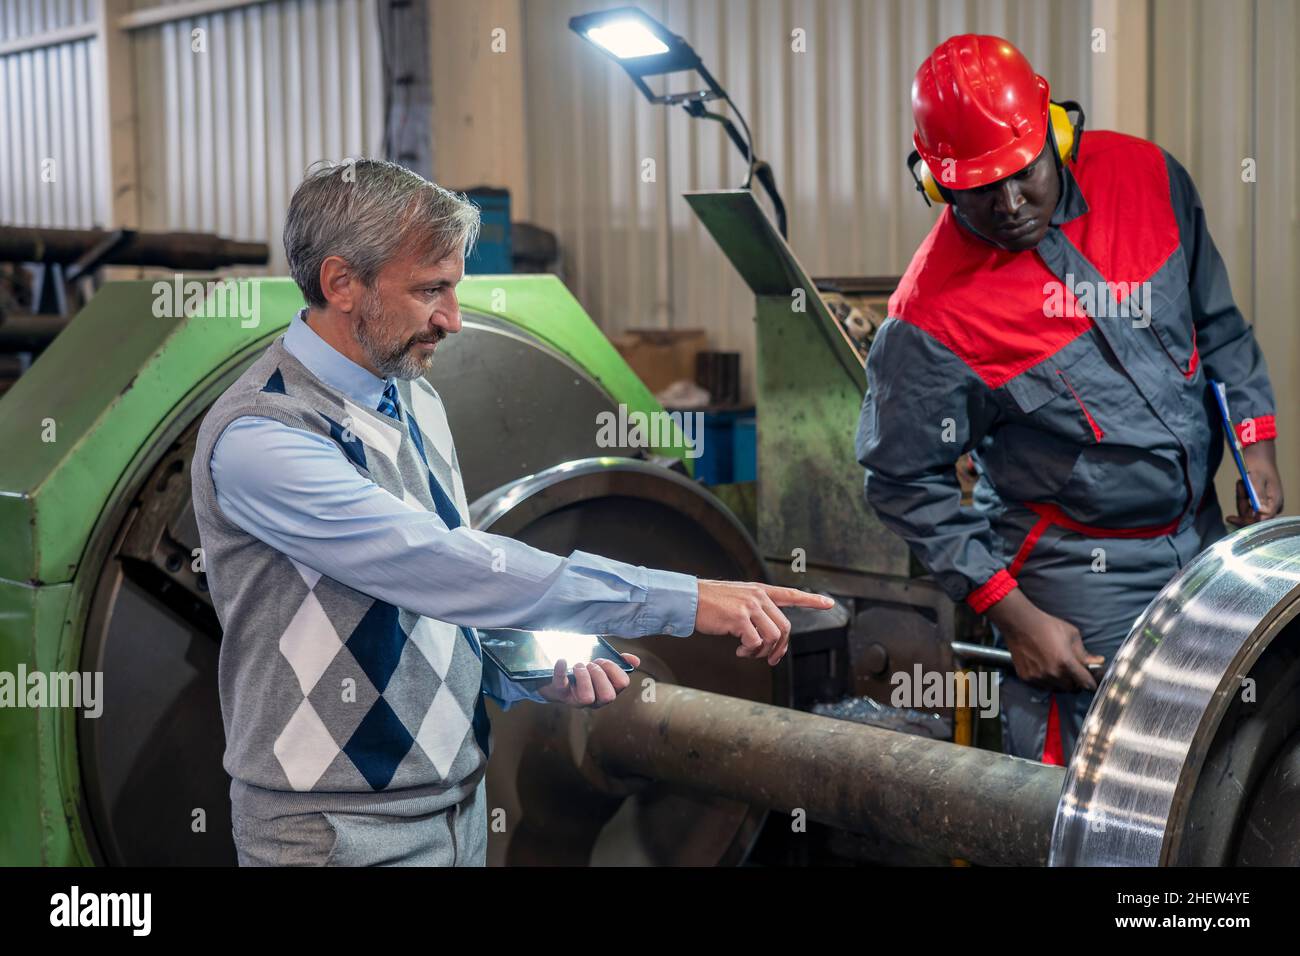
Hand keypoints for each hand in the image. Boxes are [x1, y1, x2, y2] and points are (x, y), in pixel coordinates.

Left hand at [538, 654, 639, 708]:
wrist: (556, 681)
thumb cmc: (585, 675)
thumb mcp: (603, 668)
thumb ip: (620, 663)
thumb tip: (635, 661)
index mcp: (608, 691)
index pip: (622, 683)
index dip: (614, 668)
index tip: (603, 661)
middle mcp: (595, 700)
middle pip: (608, 695)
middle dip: (601, 675)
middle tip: (591, 666)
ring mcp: (577, 699)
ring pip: (587, 697)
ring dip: (584, 676)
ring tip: (578, 666)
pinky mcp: (560, 693)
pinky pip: (560, 685)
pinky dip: (561, 671)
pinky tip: (562, 661)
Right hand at [694, 581, 835, 664]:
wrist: (689, 599)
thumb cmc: (710, 603)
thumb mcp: (737, 599)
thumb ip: (755, 610)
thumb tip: (768, 636)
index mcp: (760, 590)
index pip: (791, 594)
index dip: (811, 600)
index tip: (829, 603)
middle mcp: (758, 596)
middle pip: (785, 627)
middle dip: (780, 648)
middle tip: (770, 659)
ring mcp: (749, 606)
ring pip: (773, 637)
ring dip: (763, 652)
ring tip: (747, 653)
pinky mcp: (739, 618)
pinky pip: (755, 643)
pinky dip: (750, 652)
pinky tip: (739, 651)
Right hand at [985, 589, 1101, 691]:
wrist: (1020, 623)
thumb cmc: (1047, 626)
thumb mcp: (1071, 635)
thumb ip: (1084, 653)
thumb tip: (1097, 661)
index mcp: (1066, 662)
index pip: (1085, 683)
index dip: (1091, 683)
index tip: (1091, 682)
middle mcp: (1052, 673)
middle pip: (1071, 688)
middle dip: (1074, 681)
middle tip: (1072, 672)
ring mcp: (1038, 677)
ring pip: (1056, 688)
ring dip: (1060, 682)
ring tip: (1057, 669)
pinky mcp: (1026, 678)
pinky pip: (1042, 686)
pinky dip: (1046, 681)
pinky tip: (1044, 669)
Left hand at [1227, 439, 1283, 527]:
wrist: (1259, 451)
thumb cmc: (1259, 463)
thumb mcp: (1256, 479)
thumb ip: (1259, 496)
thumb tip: (1261, 513)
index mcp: (1275, 501)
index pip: (1261, 520)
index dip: (1246, 521)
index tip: (1230, 518)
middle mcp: (1272, 504)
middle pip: (1253, 516)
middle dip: (1242, 505)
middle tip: (1240, 485)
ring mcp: (1267, 501)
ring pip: (1249, 510)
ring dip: (1242, 498)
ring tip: (1242, 482)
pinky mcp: (1261, 498)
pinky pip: (1248, 503)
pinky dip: (1242, 496)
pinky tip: (1241, 483)